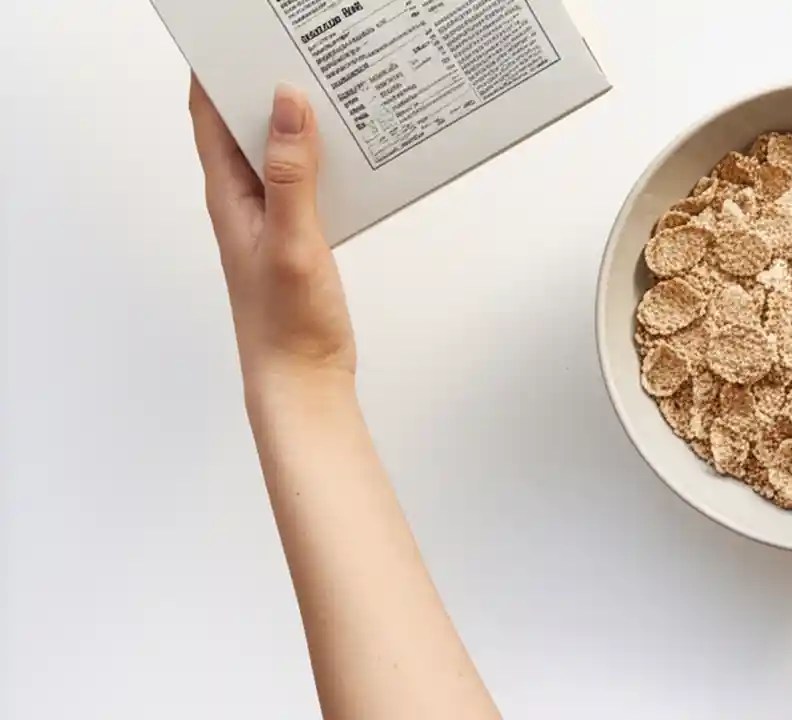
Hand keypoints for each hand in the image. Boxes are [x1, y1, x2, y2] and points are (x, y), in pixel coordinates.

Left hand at [189, 76, 354, 393]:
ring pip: (282, 150)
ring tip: (332, 92)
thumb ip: (291, 173)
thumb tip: (287, 105)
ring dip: (302, 122)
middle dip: (267, 85)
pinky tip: (352, 153)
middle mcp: (245, 200)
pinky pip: (308, 178)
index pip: (209, 115)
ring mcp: (273, 215)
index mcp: (229, 196)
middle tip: (301, 55)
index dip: (218, 70)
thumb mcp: (292, 241)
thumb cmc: (286, 325)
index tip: (243, 38)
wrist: (303, 379)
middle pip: (246, 125)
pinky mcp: (300, 232)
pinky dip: (326, 158)